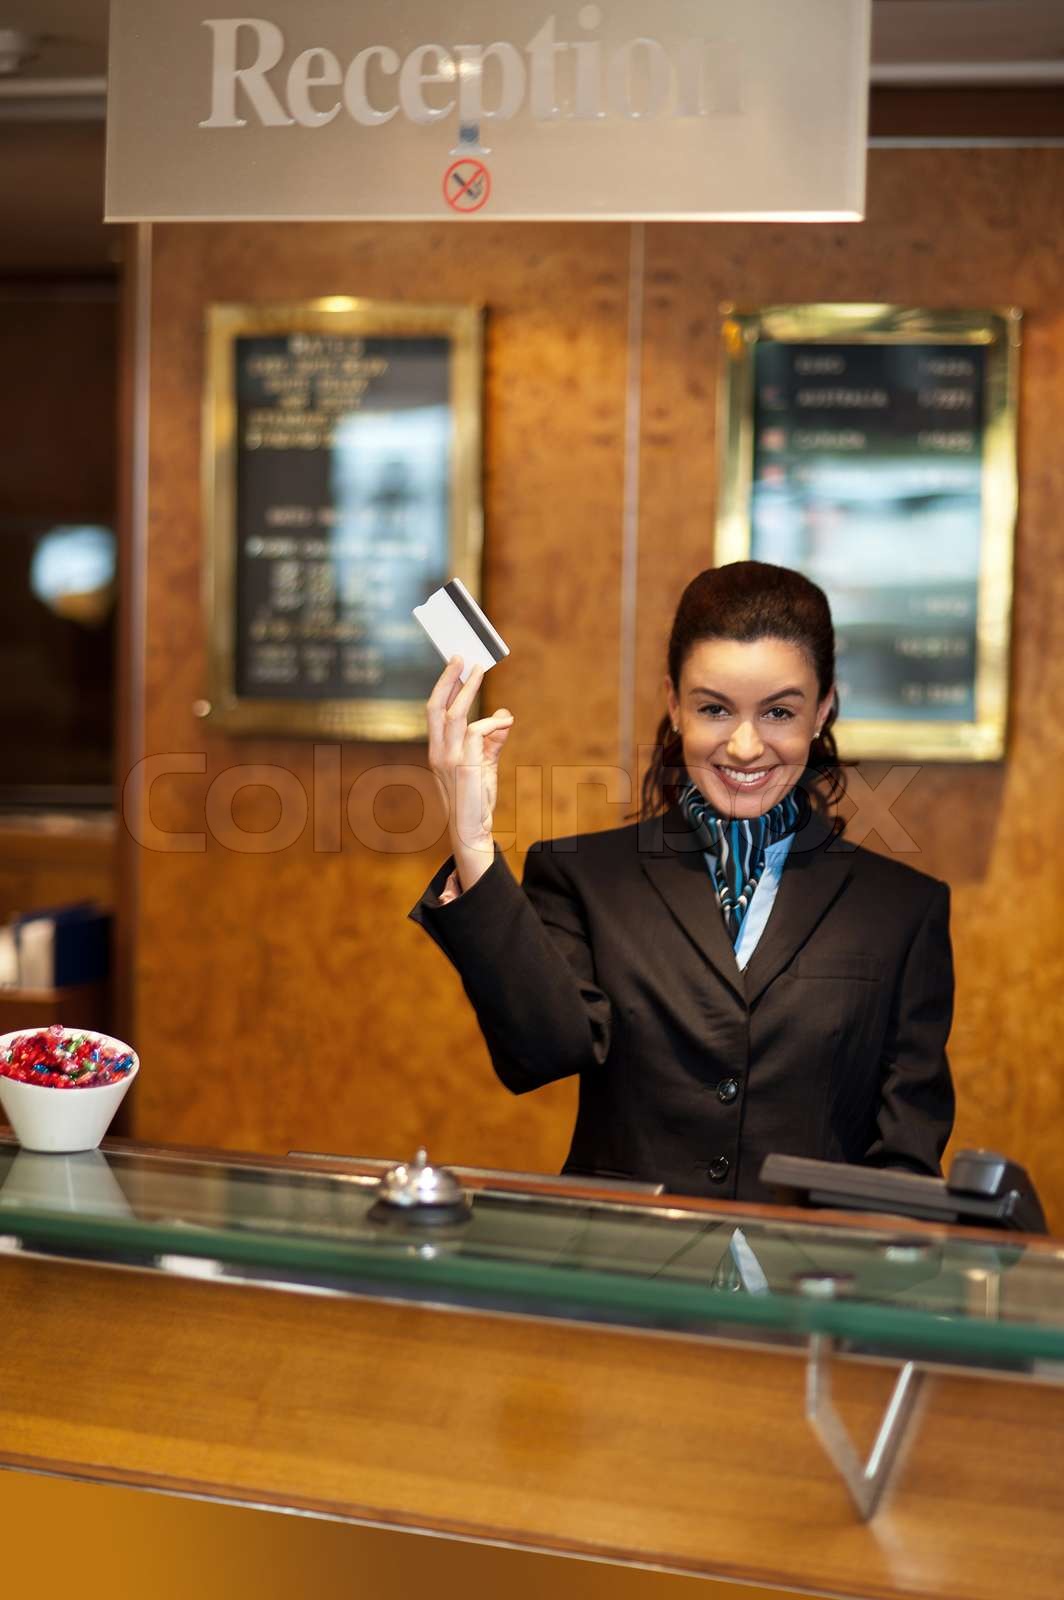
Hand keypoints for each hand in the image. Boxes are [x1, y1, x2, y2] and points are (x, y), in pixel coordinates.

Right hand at [427, 657, 513, 886]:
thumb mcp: (485, 763)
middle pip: (436, 707)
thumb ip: (493, 739)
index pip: (434, 711)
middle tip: (461, 657)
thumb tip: (504, 715)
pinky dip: (491, 723)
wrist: (473, 830)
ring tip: (478, 671)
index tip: (455, 666)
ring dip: (467, 690)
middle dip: (447, 680)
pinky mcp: (465, 768)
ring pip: (454, 715)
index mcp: (438, 749)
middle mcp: (438, 752)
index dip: (443, 687)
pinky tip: (505, 722)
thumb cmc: (476, 798)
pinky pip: (476, 733)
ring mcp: (449, 761)